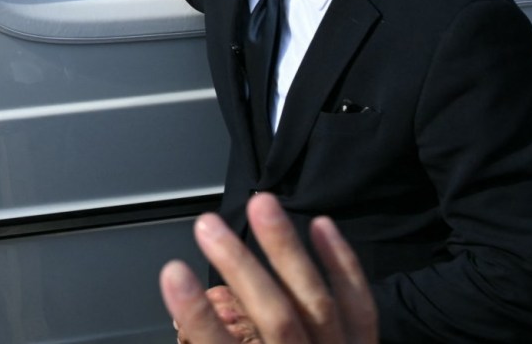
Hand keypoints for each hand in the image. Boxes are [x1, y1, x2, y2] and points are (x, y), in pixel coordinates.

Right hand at [163, 193, 377, 343]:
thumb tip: (181, 326)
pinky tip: (320, 225)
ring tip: (262, 204)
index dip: (198, 315)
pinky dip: (342, 263)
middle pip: (279, 321)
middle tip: (208, 225)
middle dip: (242, 267)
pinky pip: (359, 306)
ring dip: (287, 249)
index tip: (172, 272)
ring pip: (318, 303)